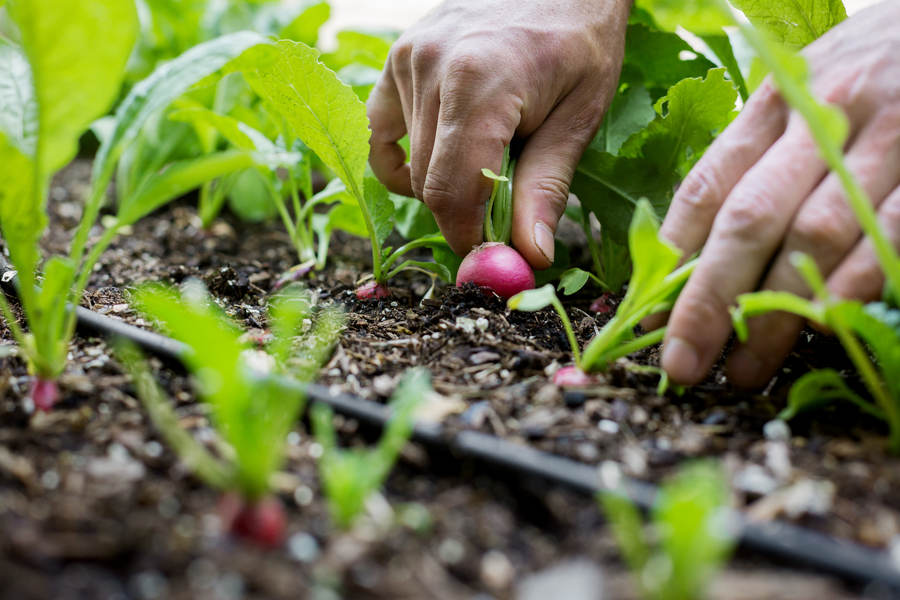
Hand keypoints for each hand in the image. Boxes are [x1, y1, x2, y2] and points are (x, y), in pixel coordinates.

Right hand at [366, 0, 629, 266]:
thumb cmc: (581, 40)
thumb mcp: (581, 116)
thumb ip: (546, 188)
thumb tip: (530, 256)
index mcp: (479, 82)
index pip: (451, 191)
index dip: (469, 238)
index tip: (494, 258)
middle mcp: (430, 68)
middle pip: (429, 184)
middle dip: (463, 215)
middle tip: (503, 215)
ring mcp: (406, 60)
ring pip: (408, 164)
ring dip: (443, 183)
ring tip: (487, 161)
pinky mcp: (397, 60)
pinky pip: (382, 133)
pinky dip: (407, 159)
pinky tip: (442, 154)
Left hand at [657, 1, 899, 386]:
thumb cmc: (863, 79)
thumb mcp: (798, 102)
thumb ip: (752, 165)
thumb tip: (690, 255)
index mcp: (771, 106)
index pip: (705, 188)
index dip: (670, 261)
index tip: (646, 319)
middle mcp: (820, 121)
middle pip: (748, 220)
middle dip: (707, 301)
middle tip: (681, 364)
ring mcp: (882, 144)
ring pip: (812, 239)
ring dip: (773, 315)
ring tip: (744, 369)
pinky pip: (885, 239)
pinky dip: (848, 290)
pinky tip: (819, 332)